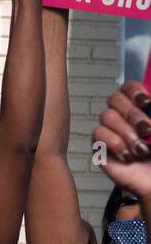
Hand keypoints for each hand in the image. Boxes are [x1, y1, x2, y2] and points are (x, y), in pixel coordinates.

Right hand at [94, 82, 150, 197]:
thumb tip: (148, 103)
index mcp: (142, 109)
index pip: (128, 87)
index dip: (134, 91)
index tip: (147, 102)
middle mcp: (125, 118)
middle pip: (114, 99)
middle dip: (132, 115)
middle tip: (147, 130)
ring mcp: (112, 132)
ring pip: (106, 117)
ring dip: (126, 133)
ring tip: (142, 150)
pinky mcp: (101, 148)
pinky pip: (98, 135)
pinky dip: (116, 144)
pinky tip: (129, 156)